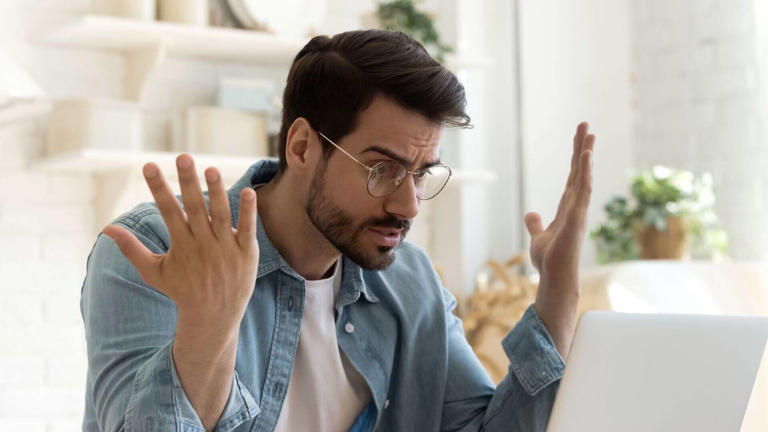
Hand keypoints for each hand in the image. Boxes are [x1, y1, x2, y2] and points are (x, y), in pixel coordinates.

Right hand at [102, 154, 259, 330]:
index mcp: (181, 245)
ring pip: (221, 215)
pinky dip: (248, 212)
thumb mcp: (153, 272)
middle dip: (187, 182)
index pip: (168, 210)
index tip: (148, 165)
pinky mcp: (246, 253)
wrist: (213, 317)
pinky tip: (248, 191)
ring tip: (211, 169)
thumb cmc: (181, 291)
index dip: (158, 188)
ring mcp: (225, 248)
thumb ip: (131, 249)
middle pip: (194, 208)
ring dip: (217, 192)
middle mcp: (203, 244)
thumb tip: (106, 228)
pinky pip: (248, 229)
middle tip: (183, 156)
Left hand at [524, 122, 594, 356]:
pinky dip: (584, 172)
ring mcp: (578, 210)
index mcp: (567, 207)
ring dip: (586, 154)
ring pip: (583, 176)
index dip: (575, 158)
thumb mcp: (537, 238)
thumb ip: (536, 224)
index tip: (580, 139)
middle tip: (586, 126)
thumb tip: (531, 213)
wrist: (554, 276)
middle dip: (582, 148)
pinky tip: (586, 156)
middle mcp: (575, 205)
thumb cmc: (549, 260)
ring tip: (589, 133)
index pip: (572, 176)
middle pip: (579, 170)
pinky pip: (582, 189)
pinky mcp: (577, 216)